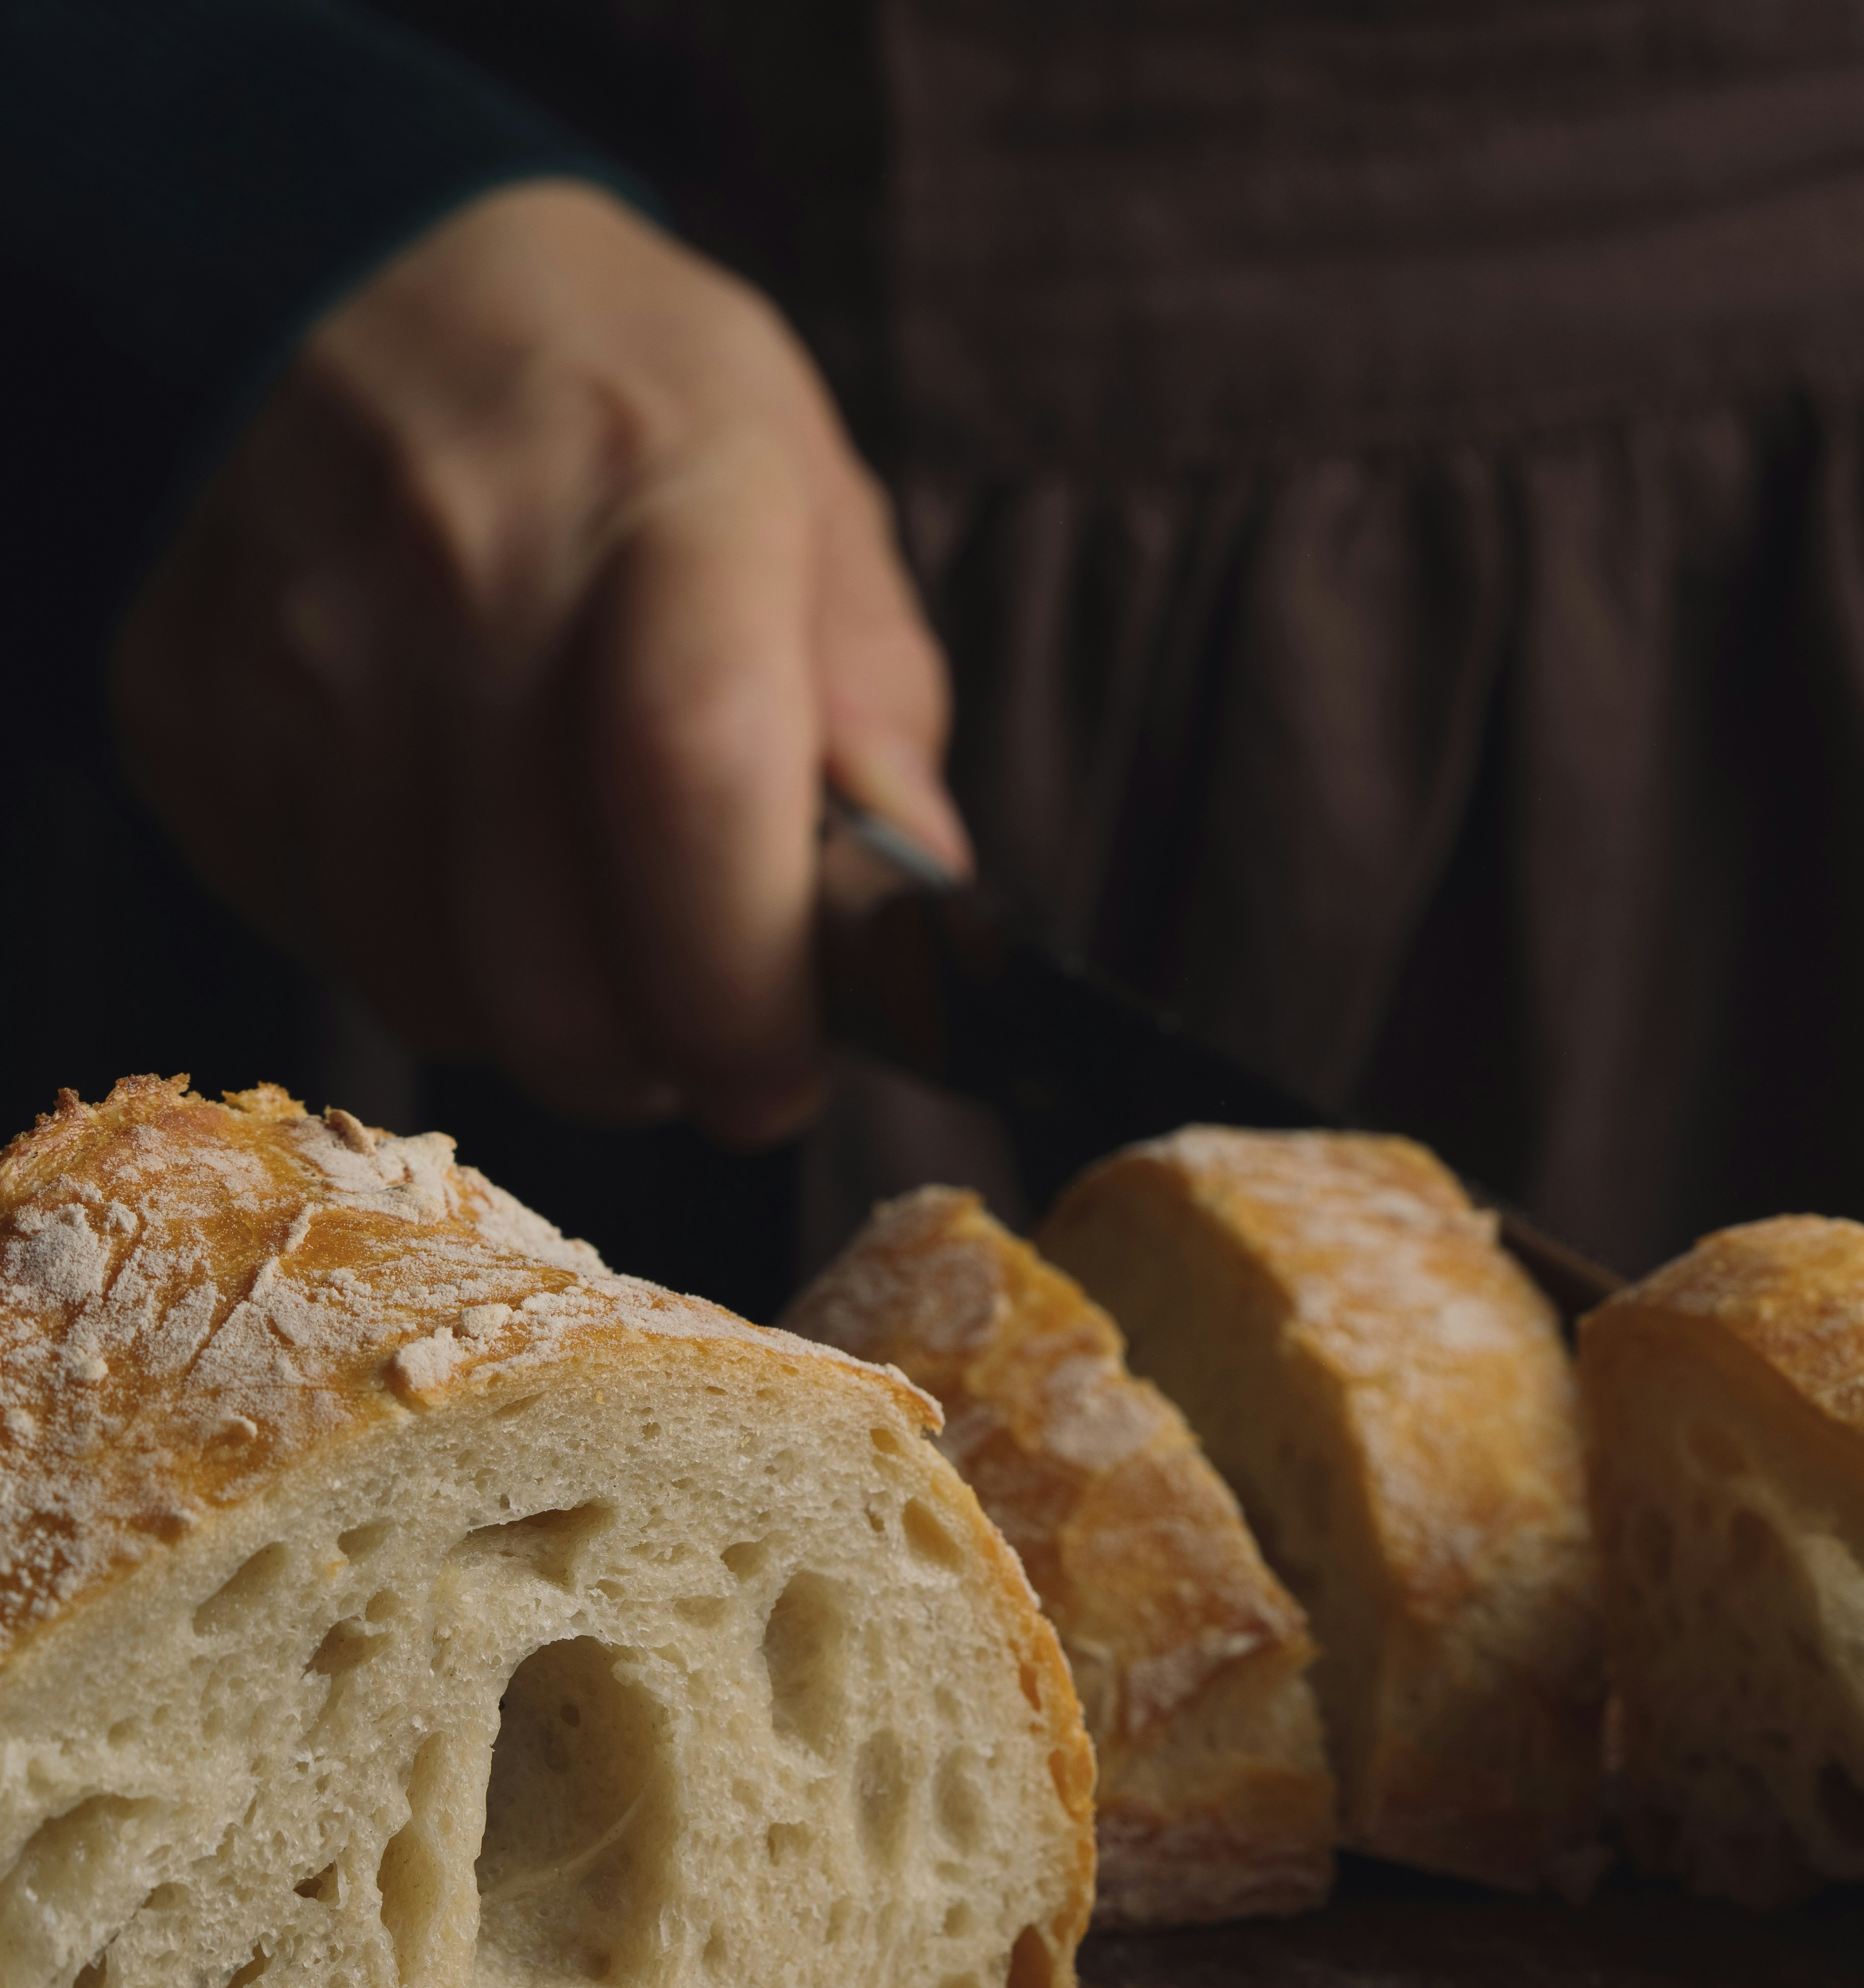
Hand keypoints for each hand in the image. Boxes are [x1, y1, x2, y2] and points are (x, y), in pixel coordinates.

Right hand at [109, 179, 961, 1145]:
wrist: (352, 279)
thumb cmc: (628, 408)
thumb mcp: (809, 496)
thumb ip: (876, 709)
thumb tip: (912, 903)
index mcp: (660, 504)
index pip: (691, 786)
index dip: (747, 983)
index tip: (788, 1071)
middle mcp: (458, 576)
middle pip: (548, 943)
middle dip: (659, 1057)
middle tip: (715, 1051)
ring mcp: (299, 650)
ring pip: (426, 973)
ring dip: (543, 1032)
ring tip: (609, 977)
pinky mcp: (190, 710)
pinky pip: (319, 928)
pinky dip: (420, 961)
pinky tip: (479, 895)